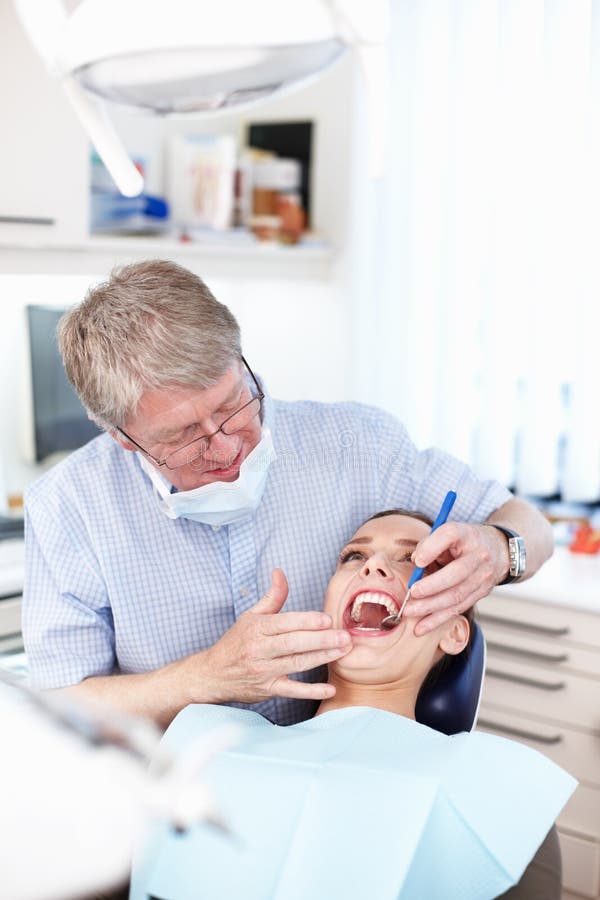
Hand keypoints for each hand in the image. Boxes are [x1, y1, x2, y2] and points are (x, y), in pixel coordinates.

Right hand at [193, 569, 351, 703]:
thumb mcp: (250, 616)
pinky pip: (291, 691)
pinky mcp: (267, 690)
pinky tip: (329, 688)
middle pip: (293, 644)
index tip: (327, 619)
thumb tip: (280, 572)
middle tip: (344, 637)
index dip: (306, 621)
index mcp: (256, 628)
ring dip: (321, 658)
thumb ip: (272, 596)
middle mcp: (259, 649)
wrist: (212, 674)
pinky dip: (311, 691)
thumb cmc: (236, 642)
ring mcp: (263, 671)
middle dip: (321, 640)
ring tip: (343, 652)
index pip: (284, 623)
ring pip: (295, 664)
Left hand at [402, 523, 508, 634]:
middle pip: (457, 573)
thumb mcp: (447, 535)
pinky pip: (458, 608)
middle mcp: (478, 555)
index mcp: (466, 534)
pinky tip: (421, 627)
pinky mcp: (481, 593)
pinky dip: (438, 619)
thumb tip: (416, 562)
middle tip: (412, 593)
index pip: (450, 535)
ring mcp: (483, 576)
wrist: (497, 550)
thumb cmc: (463, 542)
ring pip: (457, 596)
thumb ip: (429, 545)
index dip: (432, 547)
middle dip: (432, 586)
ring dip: (431, 607)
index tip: (417, 560)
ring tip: (410, 612)